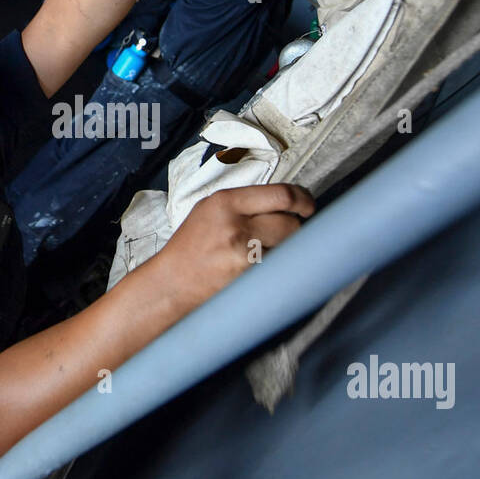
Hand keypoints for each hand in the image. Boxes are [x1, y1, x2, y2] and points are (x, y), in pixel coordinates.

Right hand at [159, 184, 314, 309]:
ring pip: (288, 247)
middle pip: (290, 223)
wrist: (172, 283)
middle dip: (293, 227)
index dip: (302, 199)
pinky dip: (276, 265)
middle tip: (284, 231)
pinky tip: (260, 266)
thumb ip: (244, 202)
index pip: (280, 195)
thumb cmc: (191, 246)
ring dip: (285, 248)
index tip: (307, 205)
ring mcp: (243, 255)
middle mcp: (236, 226)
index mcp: (225, 203)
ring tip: (264, 250)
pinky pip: (278, 266)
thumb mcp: (210, 210)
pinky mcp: (248, 278)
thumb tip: (283, 200)